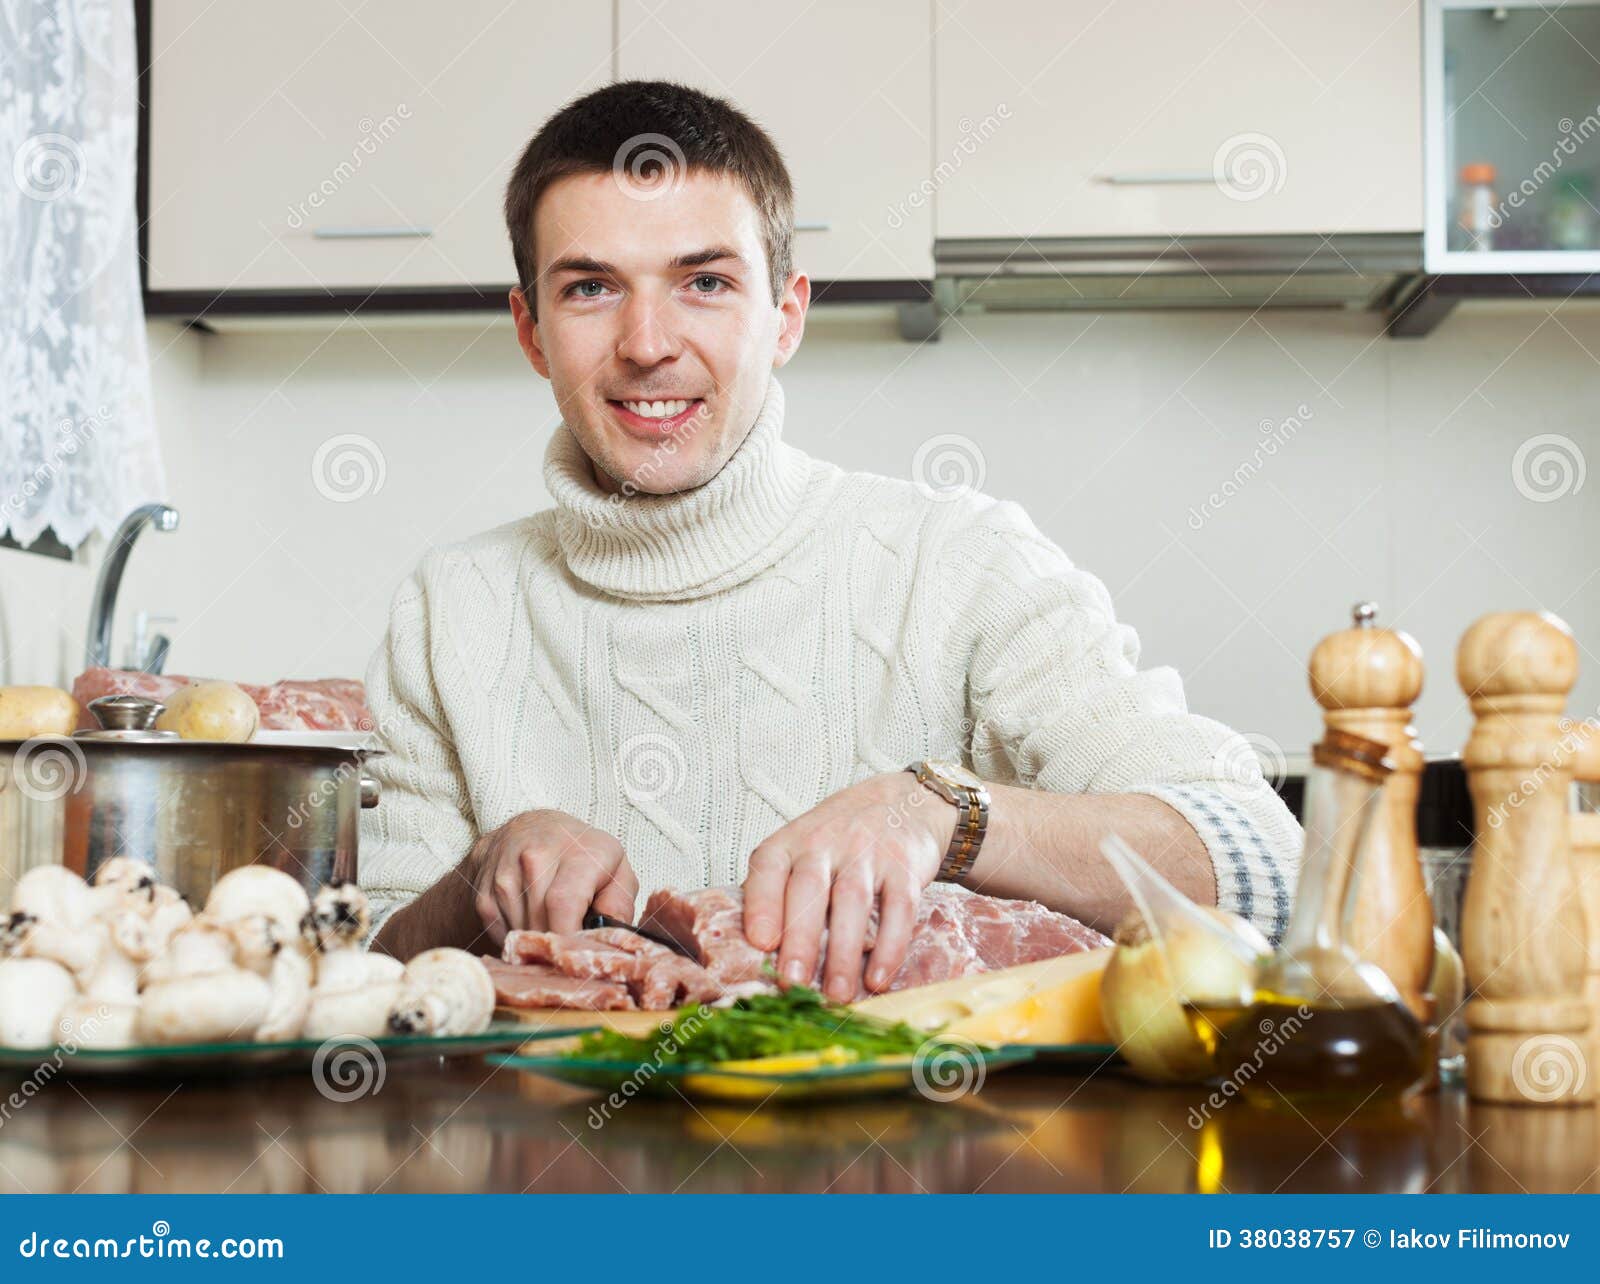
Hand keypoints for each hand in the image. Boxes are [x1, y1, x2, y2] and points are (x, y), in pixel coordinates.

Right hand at [467, 809, 636, 945]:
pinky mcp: (484, 894)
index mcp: (576, 854)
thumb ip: (620, 902)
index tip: (578, 956)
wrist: (527, 830)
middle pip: (541, 926)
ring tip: (551, 929)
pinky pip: (501, 935)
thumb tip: (610, 936)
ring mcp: (504, 877)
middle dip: (558, 946)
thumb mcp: (615, 867)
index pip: (563, 904)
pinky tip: (530, 923)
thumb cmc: (580, 853)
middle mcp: (535, 859)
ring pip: (520, 934)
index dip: (570, 938)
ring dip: (537, 943)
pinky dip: (518, 939)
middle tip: (569, 949)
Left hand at [741, 772, 955, 1000]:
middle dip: (800, 940)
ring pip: (852, 901)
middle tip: (792, 984)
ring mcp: (868, 851)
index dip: (762, 904)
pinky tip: (878, 979)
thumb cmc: (838, 841)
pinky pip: (899, 908)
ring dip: (843, 953)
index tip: (760, 943)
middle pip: (809, 889)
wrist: (901, 802)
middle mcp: (826, 842)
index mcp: (790, 842)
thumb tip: (757, 958)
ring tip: (836, 995)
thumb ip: (780, 892)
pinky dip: (889, 947)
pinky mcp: (905, 865)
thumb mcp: (801, 850)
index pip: (768, 868)